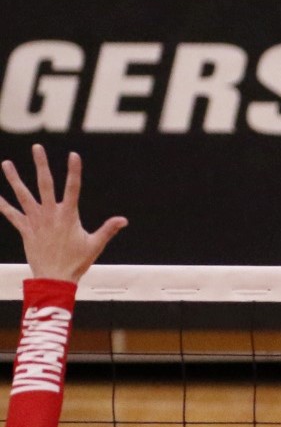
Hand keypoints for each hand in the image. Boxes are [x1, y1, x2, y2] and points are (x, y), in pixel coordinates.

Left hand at [0, 146, 127, 283]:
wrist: (54, 278)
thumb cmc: (76, 262)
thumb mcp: (95, 245)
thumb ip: (108, 229)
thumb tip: (123, 220)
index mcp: (68, 215)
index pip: (72, 188)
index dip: (73, 171)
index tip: (74, 155)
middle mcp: (50, 214)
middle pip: (44, 184)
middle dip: (41, 165)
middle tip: (37, 148)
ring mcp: (35, 221)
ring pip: (23, 195)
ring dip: (14, 178)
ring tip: (6, 163)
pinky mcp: (25, 230)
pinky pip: (12, 215)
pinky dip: (3, 205)